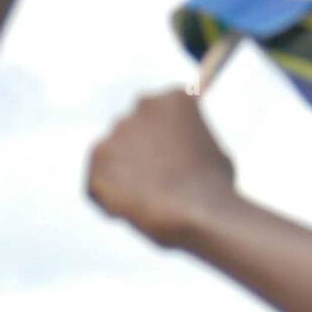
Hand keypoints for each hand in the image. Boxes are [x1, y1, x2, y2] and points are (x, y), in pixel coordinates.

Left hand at [87, 89, 235, 246]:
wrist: (199, 212)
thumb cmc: (216, 190)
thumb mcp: (215, 152)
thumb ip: (192, 144)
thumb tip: (185, 152)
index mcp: (174, 97)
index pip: (158, 116)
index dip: (162, 144)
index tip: (169, 164)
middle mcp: (142, 105)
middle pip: (131, 133)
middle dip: (138, 158)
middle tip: (154, 186)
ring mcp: (117, 131)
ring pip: (112, 160)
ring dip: (123, 180)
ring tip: (146, 203)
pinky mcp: (96, 161)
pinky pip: (95, 185)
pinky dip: (107, 202)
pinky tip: (130, 213)